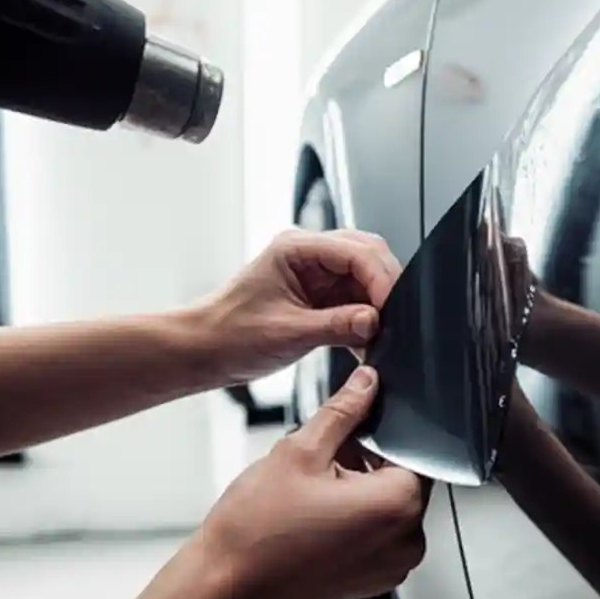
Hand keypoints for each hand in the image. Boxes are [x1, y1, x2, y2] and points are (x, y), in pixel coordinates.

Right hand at [190, 366, 425, 598]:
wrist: (226, 587)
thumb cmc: (257, 529)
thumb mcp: (300, 451)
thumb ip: (343, 411)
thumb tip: (367, 383)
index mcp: (398, 505)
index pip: (411, 449)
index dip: (376, 432)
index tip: (346, 433)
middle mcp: (407, 541)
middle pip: (401, 478)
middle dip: (366, 462)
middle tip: (320, 465)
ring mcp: (392, 566)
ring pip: (387, 506)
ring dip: (358, 490)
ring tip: (312, 494)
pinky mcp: (374, 581)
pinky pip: (377, 535)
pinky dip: (354, 519)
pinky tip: (315, 517)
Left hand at [206, 228, 400, 382]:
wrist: (205, 350)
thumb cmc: (229, 334)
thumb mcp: (287, 333)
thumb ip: (335, 326)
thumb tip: (374, 321)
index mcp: (297, 248)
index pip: (357, 251)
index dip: (381, 279)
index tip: (392, 310)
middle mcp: (309, 255)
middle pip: (368, 257)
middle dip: (385, 289)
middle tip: (394, 321)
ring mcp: (316, 274)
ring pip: (365, 280)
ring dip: (376, 307)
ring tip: (378, 337)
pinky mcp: (320, 297)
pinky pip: (355, 301)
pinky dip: (365, 321)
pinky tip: (365, 343)